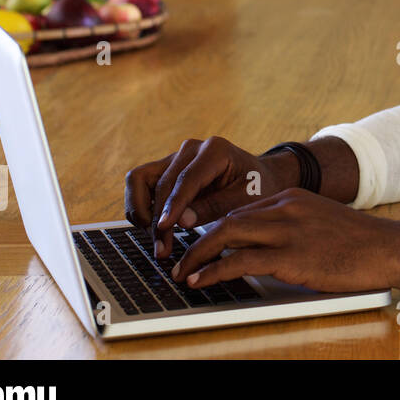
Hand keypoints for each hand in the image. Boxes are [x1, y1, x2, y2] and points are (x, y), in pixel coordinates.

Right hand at [123, 136, 296, 257]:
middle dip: (158, 219)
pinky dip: (139, 205)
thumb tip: (180, 221)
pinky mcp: (165, 168)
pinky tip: (152, 227)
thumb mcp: (247, 199)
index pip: (187, 179)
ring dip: (140, 210)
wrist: (260, 177)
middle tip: (162, 250)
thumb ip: (216, 207)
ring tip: (155, 237)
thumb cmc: (257, 187)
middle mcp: (191, 149)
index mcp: (215, 150)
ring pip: (139, 179)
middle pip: (162, 184)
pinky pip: (139, 182)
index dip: (173, 205)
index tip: (164, 228)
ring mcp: (175, 157)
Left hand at [170, 188, 397, 293]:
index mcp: (292, 198)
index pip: (241, 209)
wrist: (387, 249)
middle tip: (178, 258)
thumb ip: (293, 227)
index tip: (198, 243)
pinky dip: (213, 271)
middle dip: (197, 240)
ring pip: (227, 235)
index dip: (214, 228)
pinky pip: (240, 261)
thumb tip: (263, 247)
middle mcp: (286, 208)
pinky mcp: (291, 256)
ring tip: (181, 272)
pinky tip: (200, 280)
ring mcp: (288, 230)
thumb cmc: (359, 243)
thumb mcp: (321, 222)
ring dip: (197, 254)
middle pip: (228, 219)